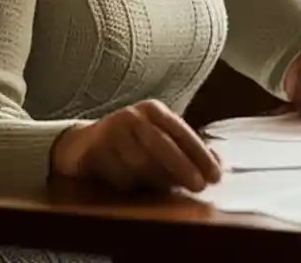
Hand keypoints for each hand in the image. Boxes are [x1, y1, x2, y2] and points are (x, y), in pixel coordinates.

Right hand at [50, 99, 221, 192]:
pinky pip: (119, 175)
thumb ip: (186, 149)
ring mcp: (111, 131)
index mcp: (154, 111)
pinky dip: (132, 185)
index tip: (216, 176)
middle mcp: (132, 116)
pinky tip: (135, 186)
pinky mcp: (93, 150)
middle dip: (183, 167)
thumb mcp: (158, 139)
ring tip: (170, 190)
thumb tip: (219, 163)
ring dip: (158, 180)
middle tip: (199, 187)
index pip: (182, 132)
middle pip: (162, 145)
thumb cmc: (130, 143)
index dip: (201, 155)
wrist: (80, 144)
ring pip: (140, 162)